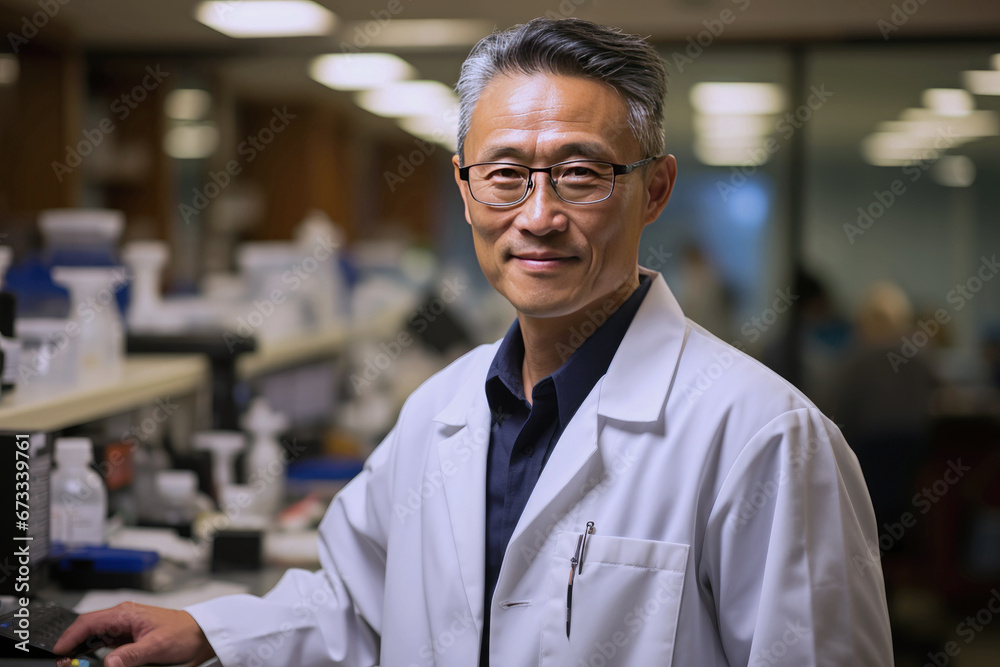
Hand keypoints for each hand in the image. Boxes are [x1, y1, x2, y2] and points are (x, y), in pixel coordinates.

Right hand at [52, 602, 215, 666]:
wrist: (199, 634)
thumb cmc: (182, 633)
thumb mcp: (156, 646)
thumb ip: (131, 655)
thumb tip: (109, 663)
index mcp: (126, 614)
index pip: (88, 622)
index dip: (70, 636)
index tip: (58, 651)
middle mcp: (122, 618)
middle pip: (88, 630)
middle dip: (73, 645)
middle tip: (64, 661)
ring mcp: (124, 628)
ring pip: (95, 638)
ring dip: (84, 650)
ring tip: (75, 662)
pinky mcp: (128, 638)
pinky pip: (106, 645)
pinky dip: (96, 653)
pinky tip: (93, 661)